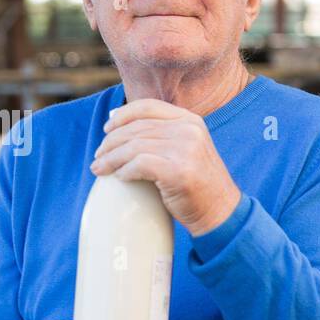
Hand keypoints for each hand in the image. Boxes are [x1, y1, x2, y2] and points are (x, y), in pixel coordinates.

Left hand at [91, 98, 240, 235]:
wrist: (220, 212)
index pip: (147, 107)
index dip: (122, 115)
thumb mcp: (187, 149)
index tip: (107, 129)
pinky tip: (119, 177)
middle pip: (136, 128)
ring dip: (111, 158)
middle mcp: (189, 130)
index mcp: (190, 120)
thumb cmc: (197, 185)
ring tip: (100, 169)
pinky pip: (139, 164)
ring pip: (133, 147)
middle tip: (99, 156)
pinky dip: (124, 170)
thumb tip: (120, 127)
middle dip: (111, 142)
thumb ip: (164, 136)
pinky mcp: (178, 171)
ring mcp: (185, 149)